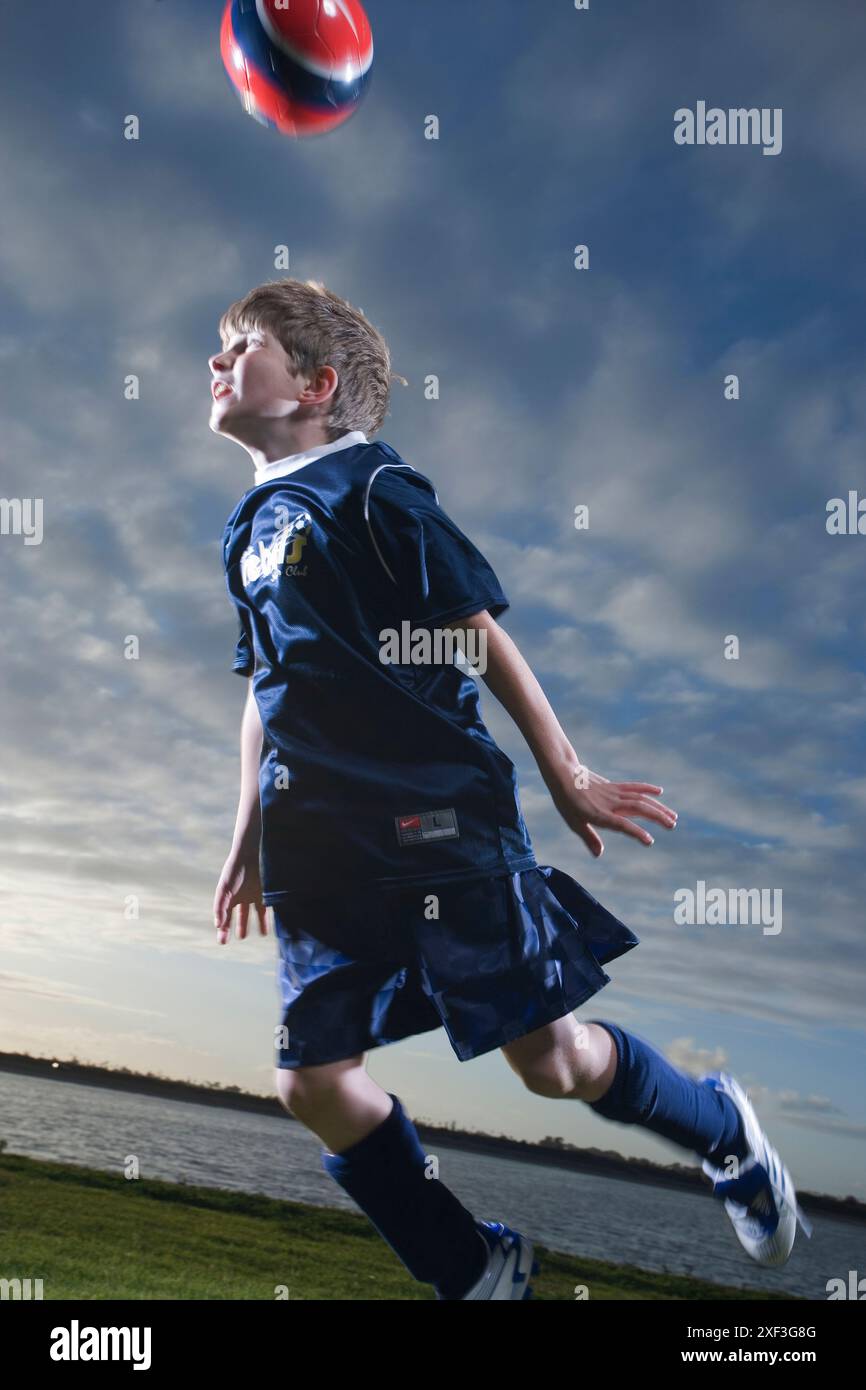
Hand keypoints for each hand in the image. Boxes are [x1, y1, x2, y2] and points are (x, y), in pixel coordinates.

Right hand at [213, 845, 267, 944]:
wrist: (249, 854)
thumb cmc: (234, 870)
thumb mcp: (224, 889)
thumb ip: (220, 907)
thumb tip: (218, 925)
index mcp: (227, 898)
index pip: (224, 917)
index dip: (223, 929)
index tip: (222, 941)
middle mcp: (239, 898)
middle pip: (238, 917)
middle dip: (239, 928)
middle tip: (241, 938)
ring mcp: (252, 895)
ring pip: (254, 913)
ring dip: (257, 923)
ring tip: (262, 934)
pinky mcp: (263, 892)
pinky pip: (265, 908)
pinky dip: (267, 918)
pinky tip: (269, 926)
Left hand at [548, 764, 677, 857]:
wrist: (563, 774)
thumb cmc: (566, 801)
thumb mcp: (574, 822)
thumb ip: (589, 838)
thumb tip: (599, 854)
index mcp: (601, 814)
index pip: (622, 825)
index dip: (636, 833)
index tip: (650, 841)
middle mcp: (611, 803)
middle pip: (639, 809)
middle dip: (657, 817)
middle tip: (672, 825)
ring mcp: (614, 793)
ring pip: (641, 799)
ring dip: (657, 807)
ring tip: (672, 816)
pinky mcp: (614, 786)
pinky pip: (634, 787)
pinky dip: (647, 789)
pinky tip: (660, 791)